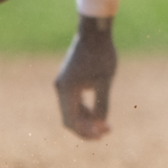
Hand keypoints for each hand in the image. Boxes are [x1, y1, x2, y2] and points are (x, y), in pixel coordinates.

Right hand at [54, 15, 115, 139]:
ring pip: (71, 111)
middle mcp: (61, 89)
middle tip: (106, 132)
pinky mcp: (69, 81)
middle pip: (70, 119)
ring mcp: (64, 85)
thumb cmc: (101, 55)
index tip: (102, 134)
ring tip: (106, 125)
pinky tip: (99, 114)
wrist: (94, 32)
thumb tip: (100, 124)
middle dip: (87, 128)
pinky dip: (85, 110)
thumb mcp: (105, 80)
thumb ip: (102, 103)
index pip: (71, 121)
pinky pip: (74, 102)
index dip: (86, 132)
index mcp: (67, 90)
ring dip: (87, 120)